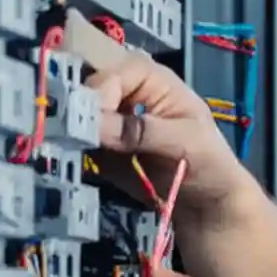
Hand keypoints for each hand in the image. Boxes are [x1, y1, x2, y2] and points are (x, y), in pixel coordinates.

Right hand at [86, 53, 255, 214]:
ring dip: (70, 130)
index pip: (115, 72)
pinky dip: (73, 150)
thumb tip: (94, 123)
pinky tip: (72, 158)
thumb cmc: (209, 164)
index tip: (93, 119)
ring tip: (67, 145)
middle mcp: (128, 95)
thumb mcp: (184, 142)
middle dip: (78, 108)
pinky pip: (79, 144)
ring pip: (78, 115)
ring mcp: (112, 122)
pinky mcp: (103, 150)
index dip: (101, 91)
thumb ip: (140, 131)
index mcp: (153, 81)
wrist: (209, 204)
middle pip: (89, 89)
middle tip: (71, 131)